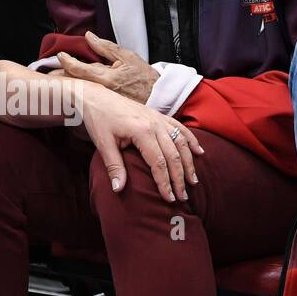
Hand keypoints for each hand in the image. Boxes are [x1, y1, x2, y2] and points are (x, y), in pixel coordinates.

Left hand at [58, 31, 159, 103]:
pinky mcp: (104, 109)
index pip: (78, 69)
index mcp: (105, 77)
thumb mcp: (127, 57)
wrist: (160, 98)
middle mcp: (100, 91)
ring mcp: (102, 101)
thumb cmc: (145, 78)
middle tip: (45, 73)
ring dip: (66, 84)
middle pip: (74, 82)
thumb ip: (105, 47)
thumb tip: (89, 36)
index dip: (65, 61)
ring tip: (52, 80)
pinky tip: (70, 93)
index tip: (59, 55)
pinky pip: (88, 99)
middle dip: (59, 77)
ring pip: (79, 90)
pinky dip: (78, 93)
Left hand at [80, 81, 202, 201]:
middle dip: (180, 177)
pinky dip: (191, 140)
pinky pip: (180, 128)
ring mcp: (159, 118)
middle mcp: (155, 124)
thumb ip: (114, 167)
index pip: (159, 162)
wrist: (97, 97)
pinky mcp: (159, 115)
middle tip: (183, 196)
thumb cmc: (98, 120)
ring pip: (181, 142)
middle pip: (173, 155)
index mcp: (141, 131)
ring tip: (193, 180)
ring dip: (189, 162)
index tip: (169, 198)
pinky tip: (199, 152)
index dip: (165, 182)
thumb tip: (118, 189)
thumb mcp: (103, 144)